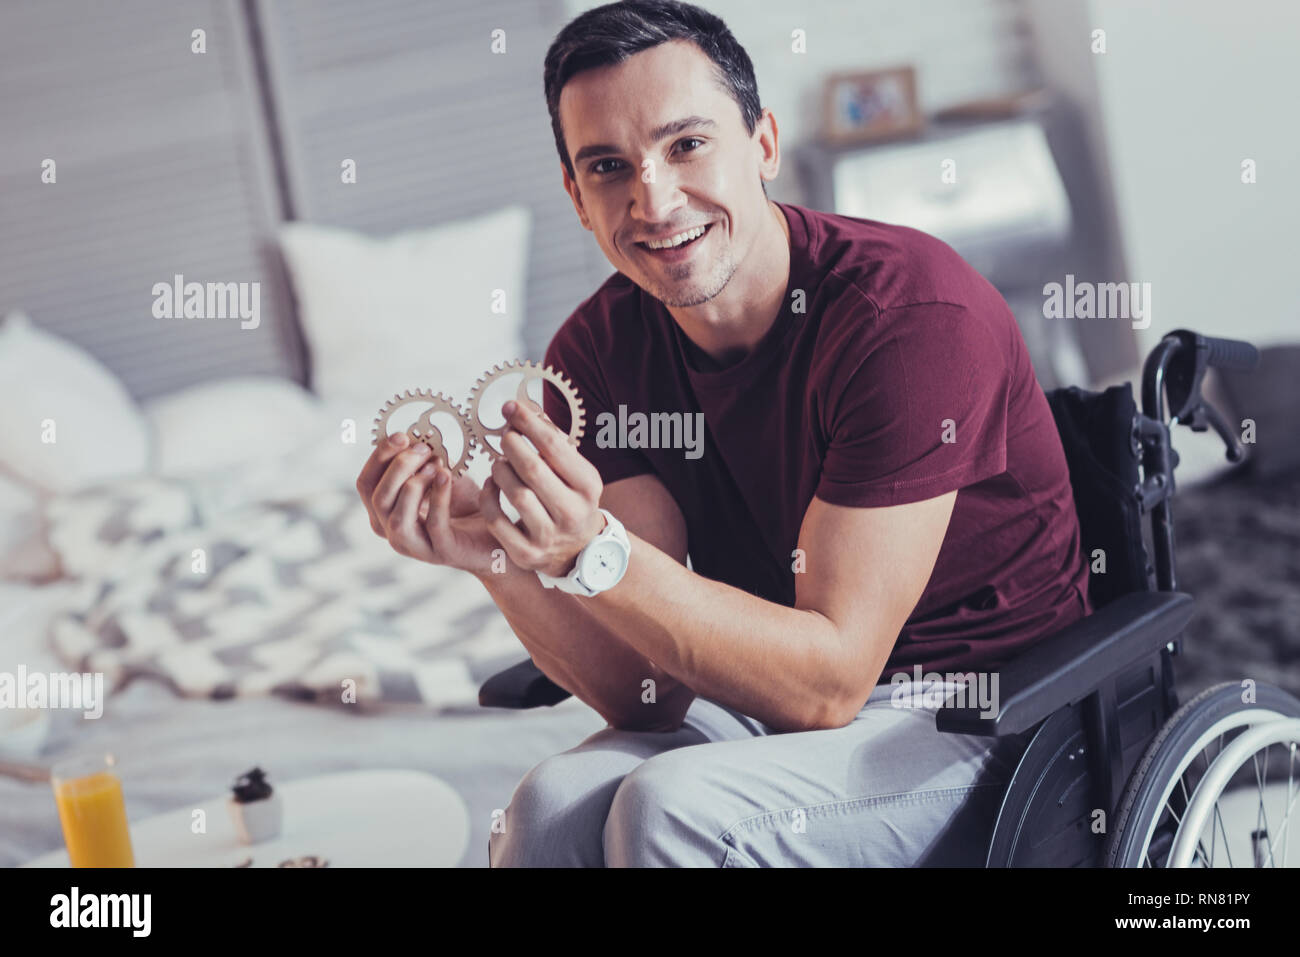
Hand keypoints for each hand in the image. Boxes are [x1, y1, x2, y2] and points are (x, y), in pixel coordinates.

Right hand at [356, 432, 496, 574]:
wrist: (499, 530)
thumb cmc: (465, 504)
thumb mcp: (439, 474)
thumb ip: (423, 460)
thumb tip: (415, 434)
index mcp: (386, 511)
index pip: (366, 483)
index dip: (379, 456)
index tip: (403, 435)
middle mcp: (393, 531)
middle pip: (378, 497)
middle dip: (398, 467)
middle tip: (424, 448)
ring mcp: (416, 546)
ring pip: (397, 516)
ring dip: (415, 484)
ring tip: (437, 465)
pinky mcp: (443, 552)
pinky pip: (434, 524)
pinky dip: (439, 496)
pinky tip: (447, 476)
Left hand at [480, 398, 605, 576]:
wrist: (578, 550)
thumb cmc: (572, 498)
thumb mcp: (575, 471)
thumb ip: (554, 441)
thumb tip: (524, 409)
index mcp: (588, 486)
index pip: (554, 446)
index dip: (528, 422)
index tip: (510, 407)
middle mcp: (572, 513)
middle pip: (532, 469)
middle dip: (511, 445)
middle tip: (505, 436)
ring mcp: (549, 537)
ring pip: (515, 494)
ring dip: (500, 470)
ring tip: (499, 462)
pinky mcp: (526, 554)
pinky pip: (496, 521)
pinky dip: (488, 498)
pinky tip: (492, 485)